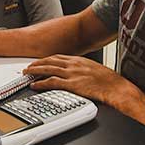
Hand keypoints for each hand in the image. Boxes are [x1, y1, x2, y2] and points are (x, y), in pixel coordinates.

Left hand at [24, 55, 143, 110]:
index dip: (47, 59)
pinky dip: (41, 83)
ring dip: (36, 71)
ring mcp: (72, 74)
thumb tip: (78, 74)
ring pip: (48, 69)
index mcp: (79, 60)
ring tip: (27, 73)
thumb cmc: (109, 81)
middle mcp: (74, 64)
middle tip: (29, 66)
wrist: (116, 87)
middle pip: (51, 61)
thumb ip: (84, 70)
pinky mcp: (72, 84)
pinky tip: (35, 85)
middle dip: (38, 63)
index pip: (58, 57)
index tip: (40, 61)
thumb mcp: (94, 70)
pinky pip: (52, 82)